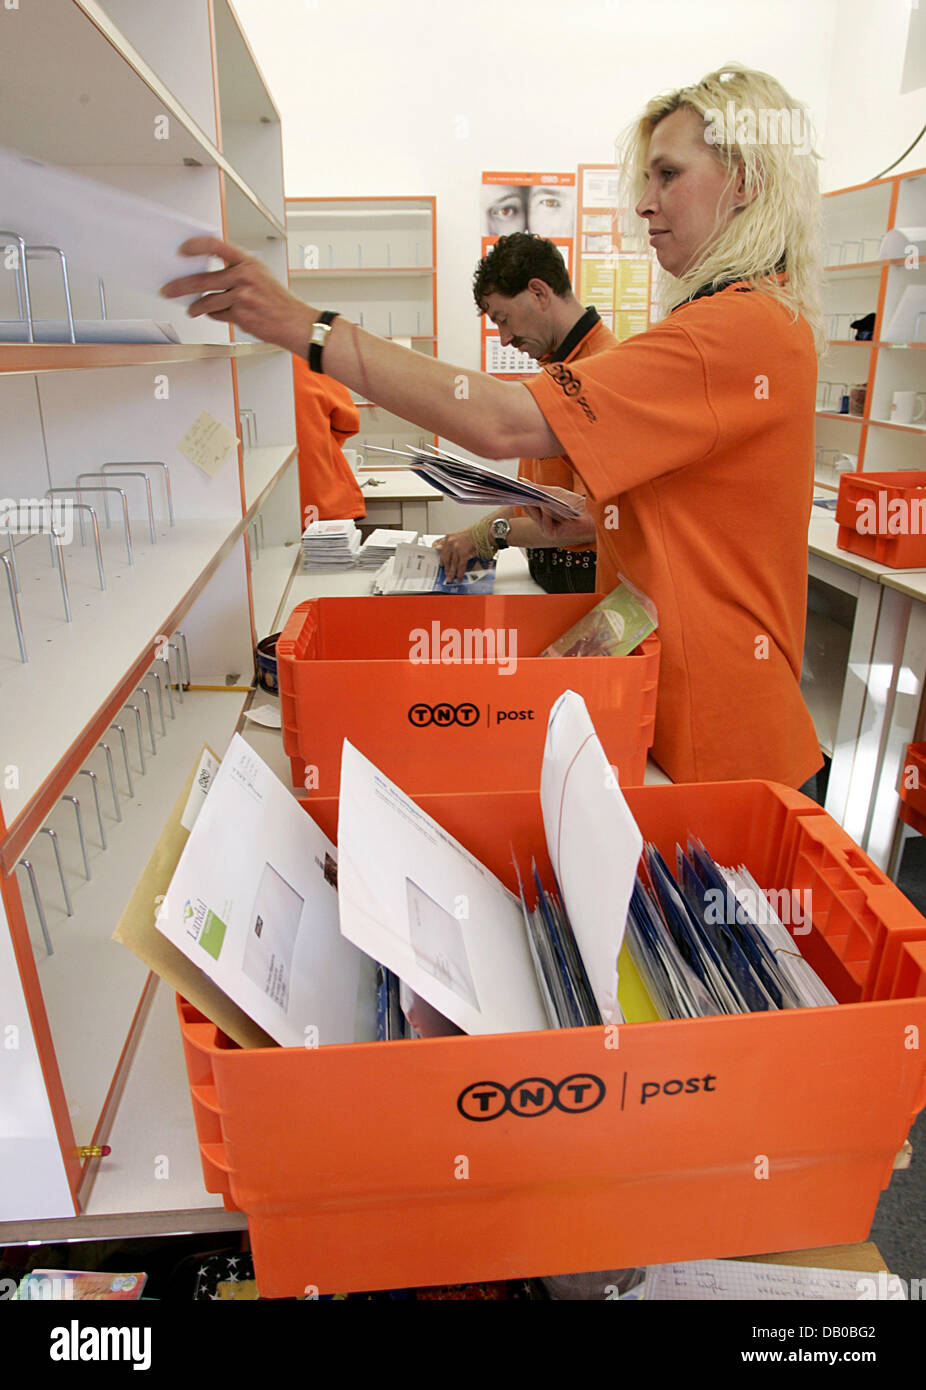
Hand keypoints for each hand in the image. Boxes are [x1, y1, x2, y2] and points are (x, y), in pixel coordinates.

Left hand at [161, 238, 314, 354]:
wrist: (295, 322)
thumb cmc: (278, 300)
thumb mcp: (260, 275)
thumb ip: (237, 270)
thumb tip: (209, 273)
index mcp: (248, 261)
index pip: (216, 246)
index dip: (196, 246)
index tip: (182, 250)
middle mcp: (244, 276)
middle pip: (203, 278)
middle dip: (181, 285)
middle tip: (168, 289)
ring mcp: (242, 296)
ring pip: (207, 300)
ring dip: (194, 307)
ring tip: (190, 310)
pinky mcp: (241, 315)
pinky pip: (218, 314)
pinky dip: (213, 315)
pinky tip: (214, 315)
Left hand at [436, 529, 477, 582]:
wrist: (483, 531)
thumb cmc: (473, 533)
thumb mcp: (457, 535)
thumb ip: (447, 542)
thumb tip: (437, 547)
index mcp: (448, 537)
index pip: (442, 551)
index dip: (442, 560)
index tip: (442, 565)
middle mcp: (451, 542)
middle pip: (446, 559)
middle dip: (446, 569)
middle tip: (446, 575)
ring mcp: (457, 548)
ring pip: (453, 564)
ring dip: (451, 573)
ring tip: (450, 579)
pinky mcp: (463, 553)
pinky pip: (460, 566)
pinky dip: (460, 573)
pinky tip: (459, 578)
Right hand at [522, 486, 595, 545]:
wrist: (590, 514)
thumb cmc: (573, 504)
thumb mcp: (552, 493)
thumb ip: (538, 488)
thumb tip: (522, 480)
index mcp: (540, 514)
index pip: (527, 505)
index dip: (521, 497)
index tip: (514, 488)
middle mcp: (541, 523)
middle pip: (529, 511)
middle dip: (526, 500)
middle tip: (520, 490)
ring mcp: (546, 529)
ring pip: (536, 517)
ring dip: (535, 506)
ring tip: (532, 495)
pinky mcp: (552, 534)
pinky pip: (545, 523)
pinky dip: (546, 514)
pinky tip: (546, 505)